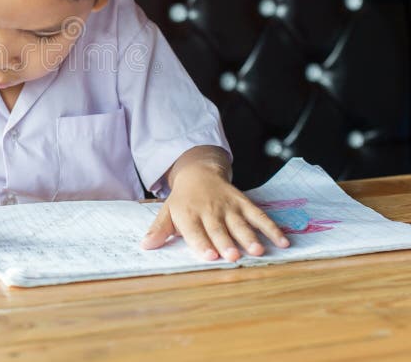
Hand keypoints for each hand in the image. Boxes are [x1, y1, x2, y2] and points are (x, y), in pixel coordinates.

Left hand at [140, 163, 289, 261]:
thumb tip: (145, 246)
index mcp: (188, 214)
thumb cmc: (183, 200)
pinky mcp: (243, 203)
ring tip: (258, 250)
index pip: (194, 231)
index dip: (202, 243)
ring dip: (250, 236)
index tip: (210, 256)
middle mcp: (209, 210)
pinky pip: (259, 215)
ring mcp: (228, 206)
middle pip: (218, 228)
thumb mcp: (167, 212)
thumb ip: (159, 230)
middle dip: (226, 242)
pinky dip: (271, 227)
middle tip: (233, 256)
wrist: (199, 172)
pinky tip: (282, 241)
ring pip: (240, 223)